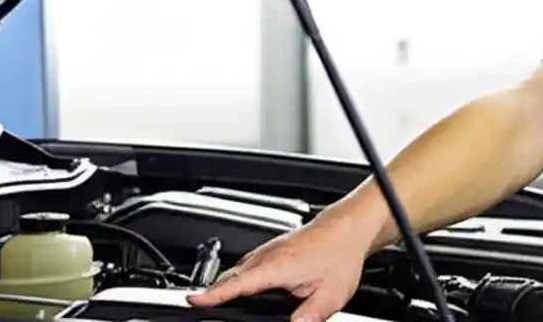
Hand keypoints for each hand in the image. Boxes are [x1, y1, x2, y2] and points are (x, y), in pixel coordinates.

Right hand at [186, 215, 372, 321]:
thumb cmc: (340, 254)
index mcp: (277, 266)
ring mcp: (269, 250)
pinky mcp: (273, 249)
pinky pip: (247, 265)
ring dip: (225, 284)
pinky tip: (243, 288)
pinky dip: (238, 277)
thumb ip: (308, 317)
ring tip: (214, 300)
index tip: (193, 301)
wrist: (348, 228)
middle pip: (231, 276)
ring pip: (238, 270)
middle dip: (214, 292)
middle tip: (198, 304)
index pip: (238, 283)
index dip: (214, 295)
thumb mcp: (329, 296)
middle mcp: (268, 255)